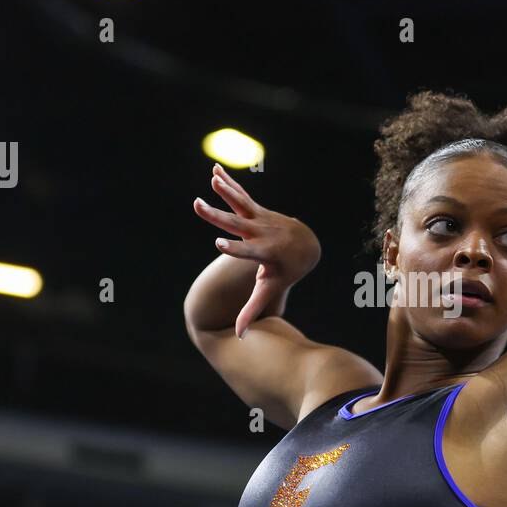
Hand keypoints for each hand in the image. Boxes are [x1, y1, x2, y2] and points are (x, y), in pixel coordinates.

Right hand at [193, 163, 320, 338]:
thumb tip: (240, 336)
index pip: (247, 252)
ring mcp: (260, 219)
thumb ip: (253, 310)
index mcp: (265, 254)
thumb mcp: (270, 290)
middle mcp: (262, 233)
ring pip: (240, 203)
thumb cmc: (286, 271)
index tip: (217, 245)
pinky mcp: (257, 209)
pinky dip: (229, 183)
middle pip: (236, 224)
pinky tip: (215, 170)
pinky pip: (241, 194)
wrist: (308, 245)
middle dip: (217, 216)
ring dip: (226, 190)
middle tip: (197, 205)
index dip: (233, 249)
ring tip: (211, 178)